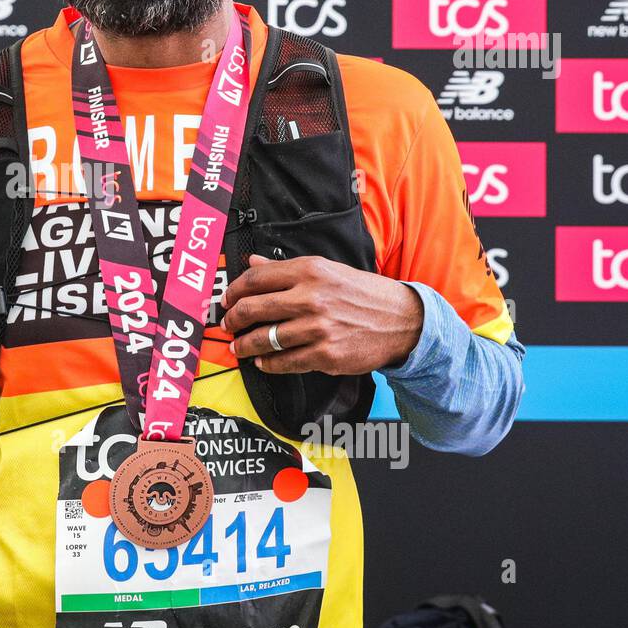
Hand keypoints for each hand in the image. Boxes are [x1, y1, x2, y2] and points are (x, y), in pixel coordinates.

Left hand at [220, 253, 423, 374]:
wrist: (402, 320)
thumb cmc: (361, 293)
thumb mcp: (326, 269)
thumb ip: (285, 269)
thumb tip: (251, 263)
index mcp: (310, 271)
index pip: (256, 279)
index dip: (234, 291)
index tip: (226, 300)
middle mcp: (312, 297)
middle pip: (254, 308)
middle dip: (233, 320)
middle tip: (227, 325)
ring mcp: (319, 328)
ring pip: (265, 339)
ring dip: (246, 346)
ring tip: (239, 347)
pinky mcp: (326, 355)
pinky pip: (285, 362)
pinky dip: (268, 364)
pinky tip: (263, 362)